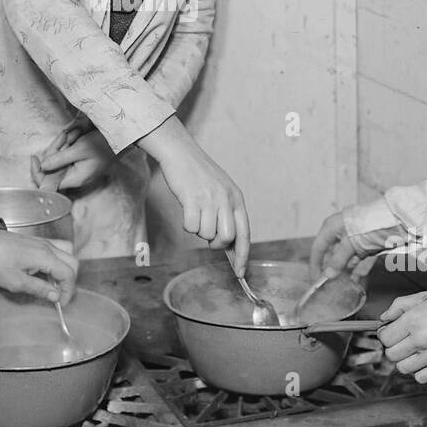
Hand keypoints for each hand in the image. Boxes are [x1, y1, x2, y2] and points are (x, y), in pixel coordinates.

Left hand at [0, 229, 78, 304]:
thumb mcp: (16, 281)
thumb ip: (38, 288)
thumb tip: (55, 296)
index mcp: (44, 256)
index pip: (68, 274)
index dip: (67, 291)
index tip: (60, 303)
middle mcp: (48, 247)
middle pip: (73, 263)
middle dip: (69, 282)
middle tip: (59, 295)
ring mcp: (45, 243)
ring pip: (68, 255)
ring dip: (65, 270)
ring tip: (53, 283)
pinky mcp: (39, 242)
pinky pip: (58, 251)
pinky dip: (58, 263)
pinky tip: (46, 272)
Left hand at [37, 128, 114, 190]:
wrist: (121, 138)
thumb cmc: (103, 144)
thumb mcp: (79, 149)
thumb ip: (59, 159)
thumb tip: (43, 166)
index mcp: (75, 179)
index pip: (49, 184)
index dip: (38, 173)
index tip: (34, 158)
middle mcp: (76, 177)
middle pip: (52, 169)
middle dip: (54, 151)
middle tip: (64, 137)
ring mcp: (78, 170)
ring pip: (58, 160)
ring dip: (62, 145)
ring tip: (74, 134)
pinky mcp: (80, 162)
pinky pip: (66, 155)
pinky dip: (67, 145)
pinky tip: (75, 135)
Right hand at [139, 116, 250, 275]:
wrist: (181, 153)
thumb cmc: (200, 174)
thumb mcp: (222, 191)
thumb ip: (227, 214)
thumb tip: (228, 243)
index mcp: (237, 198)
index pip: (245, 234)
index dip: (243, 256)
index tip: (241, 273)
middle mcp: (226, 200)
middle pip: (226, 238)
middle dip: (216, 242)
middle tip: (207, 232)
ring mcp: (210, 199)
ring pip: (206, 234)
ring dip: (198, 229)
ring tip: (195, 211)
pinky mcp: (192, 199)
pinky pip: (191, 227)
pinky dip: (187, 223)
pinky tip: (187, 208)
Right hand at [310, 198, 403, 279]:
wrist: (394, 217)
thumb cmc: (368, 225)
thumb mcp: (350, 244)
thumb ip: (338, 260)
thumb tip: (327, 275)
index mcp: (331, 228)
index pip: (318, 248)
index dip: (315, 264)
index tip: (315, 279)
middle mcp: (340, 232)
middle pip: (332, 253)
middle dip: (332, 269)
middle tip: (331, 284)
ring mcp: (353, 237)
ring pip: (346, 257)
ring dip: (346, 270)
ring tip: (345, 284)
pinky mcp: (365, 242)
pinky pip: (358, 258)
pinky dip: (358, 268)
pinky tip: (358, 279)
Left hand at [377, 289, 426, 383]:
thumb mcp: (423, 297)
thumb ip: (399, 306)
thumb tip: (384, 318)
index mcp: (414, 320)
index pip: (385, 337)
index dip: (385, 334)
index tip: (389, 331)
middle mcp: (421, 339)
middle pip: (392, 354)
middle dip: (394, 347)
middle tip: (402, 340)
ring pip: (403, 368)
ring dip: (405, 360)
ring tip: (414, 350)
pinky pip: (420, 377)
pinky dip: (419, 371)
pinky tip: (424, 359)